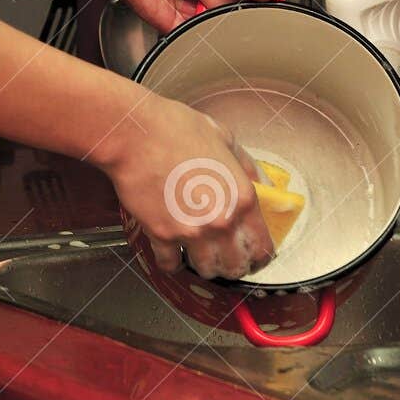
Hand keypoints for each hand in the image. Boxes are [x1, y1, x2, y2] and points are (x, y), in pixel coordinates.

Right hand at [101, 93, 276, 279]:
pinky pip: (171, 265)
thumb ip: (247, 164)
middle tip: (227, 259)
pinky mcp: (161, 235)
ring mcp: (191, 232)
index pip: (262, 246)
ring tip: (201, 257)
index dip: (261, 257)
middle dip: (234, 265)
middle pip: (236, 265)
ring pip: (207, 270)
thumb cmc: (177, 128)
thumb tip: (263, 182)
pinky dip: (173, 264)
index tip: (255, 258)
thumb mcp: (224, 137)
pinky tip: (173, 255)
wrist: (135, 133)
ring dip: (206, 266)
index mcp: (242, 198)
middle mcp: (221, 222)